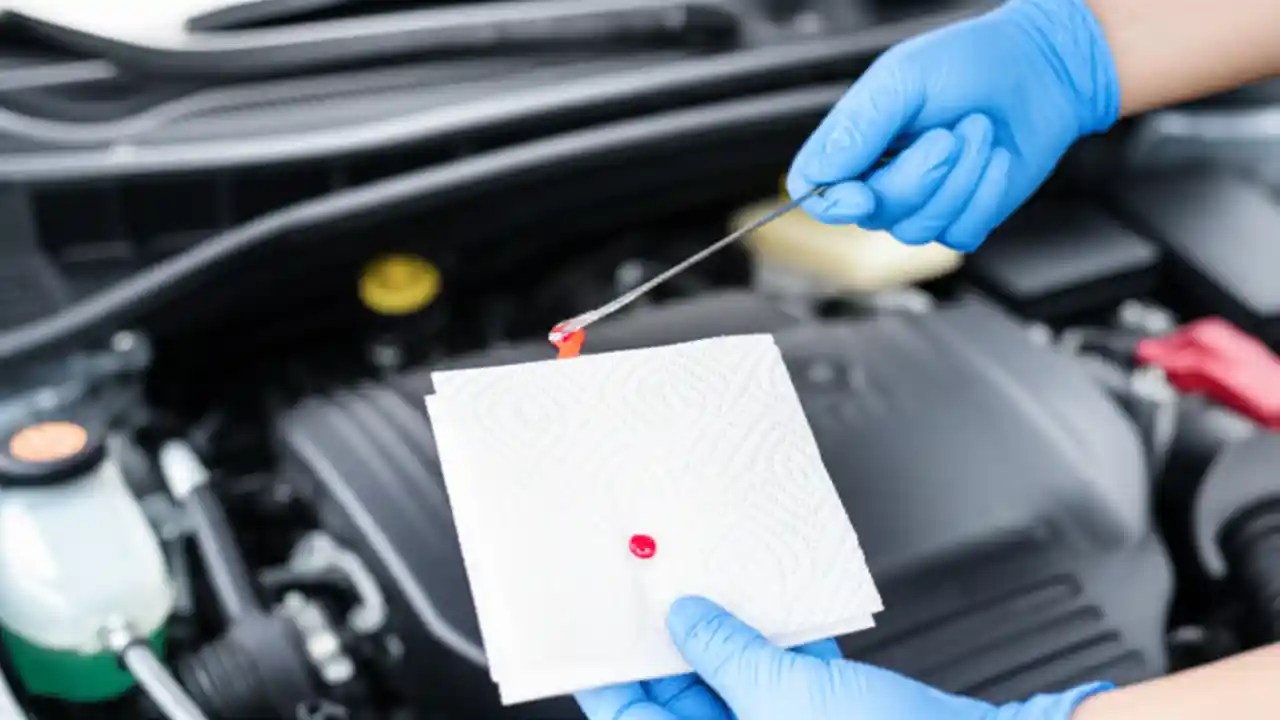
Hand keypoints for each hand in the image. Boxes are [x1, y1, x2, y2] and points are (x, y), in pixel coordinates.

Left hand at [575, 596, 1111, 719]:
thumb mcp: (785, 699)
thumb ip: (728, 656)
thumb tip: (687, 619)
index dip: (610, 678)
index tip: (591, 633)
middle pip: (684, 699)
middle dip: (667, 643)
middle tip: (644, 586)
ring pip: (737, 682)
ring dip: (723, 632)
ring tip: (697, 580)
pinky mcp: (837, 719)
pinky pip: (789, 675)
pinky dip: (779, 639)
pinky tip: (769, 600)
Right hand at [786, 0, 1120, 250]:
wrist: (1041, 69)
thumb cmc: (969, 62)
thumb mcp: (904, 78)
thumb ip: (859, 125)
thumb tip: (820, 174)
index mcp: (854, 142)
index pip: (814, 190)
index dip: (830, 203)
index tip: (862, 194)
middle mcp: (880, 179)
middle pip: (873, 214)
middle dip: (919, 174)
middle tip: (949, 133)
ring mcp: (922, 203)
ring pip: (918, 228)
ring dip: (959, 179)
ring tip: (978, 132)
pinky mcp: (963, 219)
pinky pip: (959, 234)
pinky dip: (983, 194)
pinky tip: (995, 158)